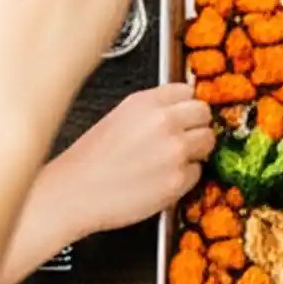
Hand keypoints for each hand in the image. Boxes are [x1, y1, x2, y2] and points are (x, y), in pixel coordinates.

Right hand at [37, 84, 214, 237]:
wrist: (74, 193)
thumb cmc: (90, 160)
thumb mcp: (118, 117)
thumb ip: (152, 109)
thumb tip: (179, 108)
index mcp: (146, 102)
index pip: (187, 91)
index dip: (185, 106)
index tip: (182, 115)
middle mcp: (164, 121)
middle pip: (204, 113)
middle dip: (197, 125)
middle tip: (184, 138)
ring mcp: (175, 150)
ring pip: (208, 141)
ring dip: (196, 151)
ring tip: (171, 160)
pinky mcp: (179, 179)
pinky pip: (197, 172)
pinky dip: (185, 177)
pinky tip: (161, 179)